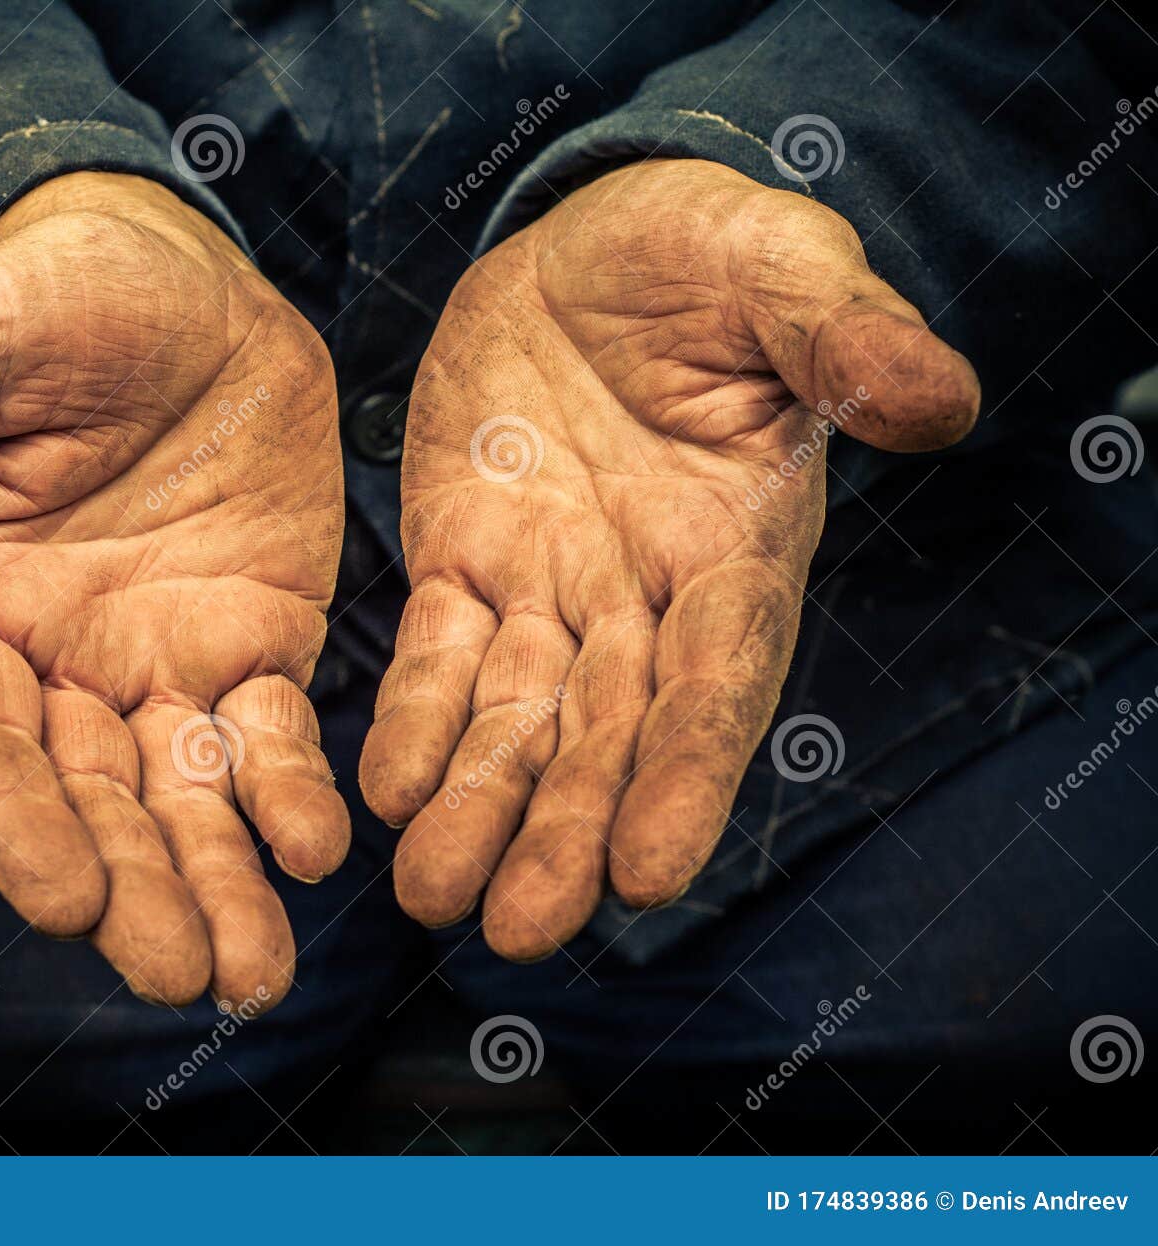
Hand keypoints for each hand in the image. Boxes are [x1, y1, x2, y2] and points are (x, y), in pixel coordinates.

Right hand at [0, 173, 347, 1009]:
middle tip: (186, 975)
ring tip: (258, 974)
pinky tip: (320, 849)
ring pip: (185, 795)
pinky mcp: (255, 639)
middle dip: (137, 890)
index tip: (67, 904)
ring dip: (221, 882)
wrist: (184, 280)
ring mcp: (160, 661)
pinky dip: (293, 795)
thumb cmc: (56, 298)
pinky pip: (274, 735)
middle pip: (92, 800)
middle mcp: (58, 661)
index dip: (19, 826)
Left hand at [360, 158, 978, 960]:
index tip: (650, 873)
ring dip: (479, 809)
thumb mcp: (779, 267)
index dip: (686, 777)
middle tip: (519, 930)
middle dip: (565, 831)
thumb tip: (936, 401)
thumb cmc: (704, 252)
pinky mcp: (463, 556)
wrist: (588, 242)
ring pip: (517, 719)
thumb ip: (843, 335)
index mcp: (735, 545)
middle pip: (609, 735)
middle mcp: (643, 593)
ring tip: (435, 898)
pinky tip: (382, 794)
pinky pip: (435, 655)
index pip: (717, 681)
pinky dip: (413, 722)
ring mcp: (549, 585)